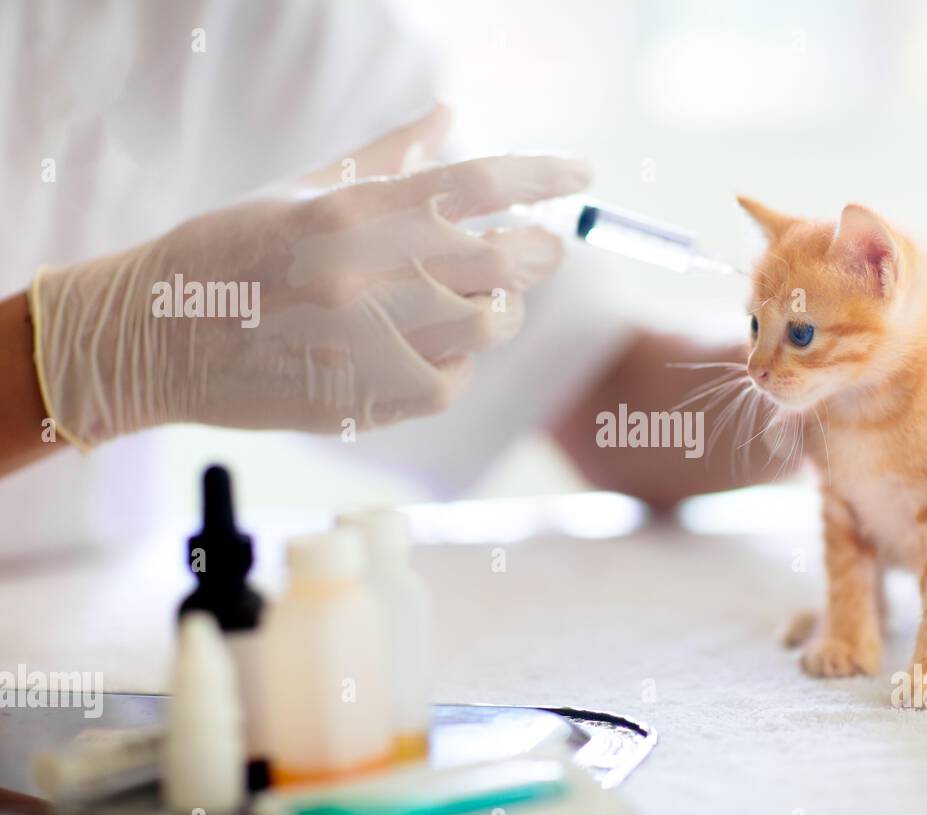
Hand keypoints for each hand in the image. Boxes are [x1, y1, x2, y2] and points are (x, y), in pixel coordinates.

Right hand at [29, 105, 590, 447]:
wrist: (157, 337)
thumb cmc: (230, 251)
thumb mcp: (302, 189)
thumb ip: (386, 159)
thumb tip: (449, 116)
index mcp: (352, 209)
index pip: (477, 181)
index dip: (542, 175)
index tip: (579, 175)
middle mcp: (370, 271)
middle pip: (503, 257)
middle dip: (539, 250)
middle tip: (544, 247)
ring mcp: (371, 338)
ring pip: (491, 323)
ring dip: (500, 308)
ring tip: (484, 300)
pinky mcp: (367, 397)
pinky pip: (455, 380)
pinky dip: (460, 363)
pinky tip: (438, 348)